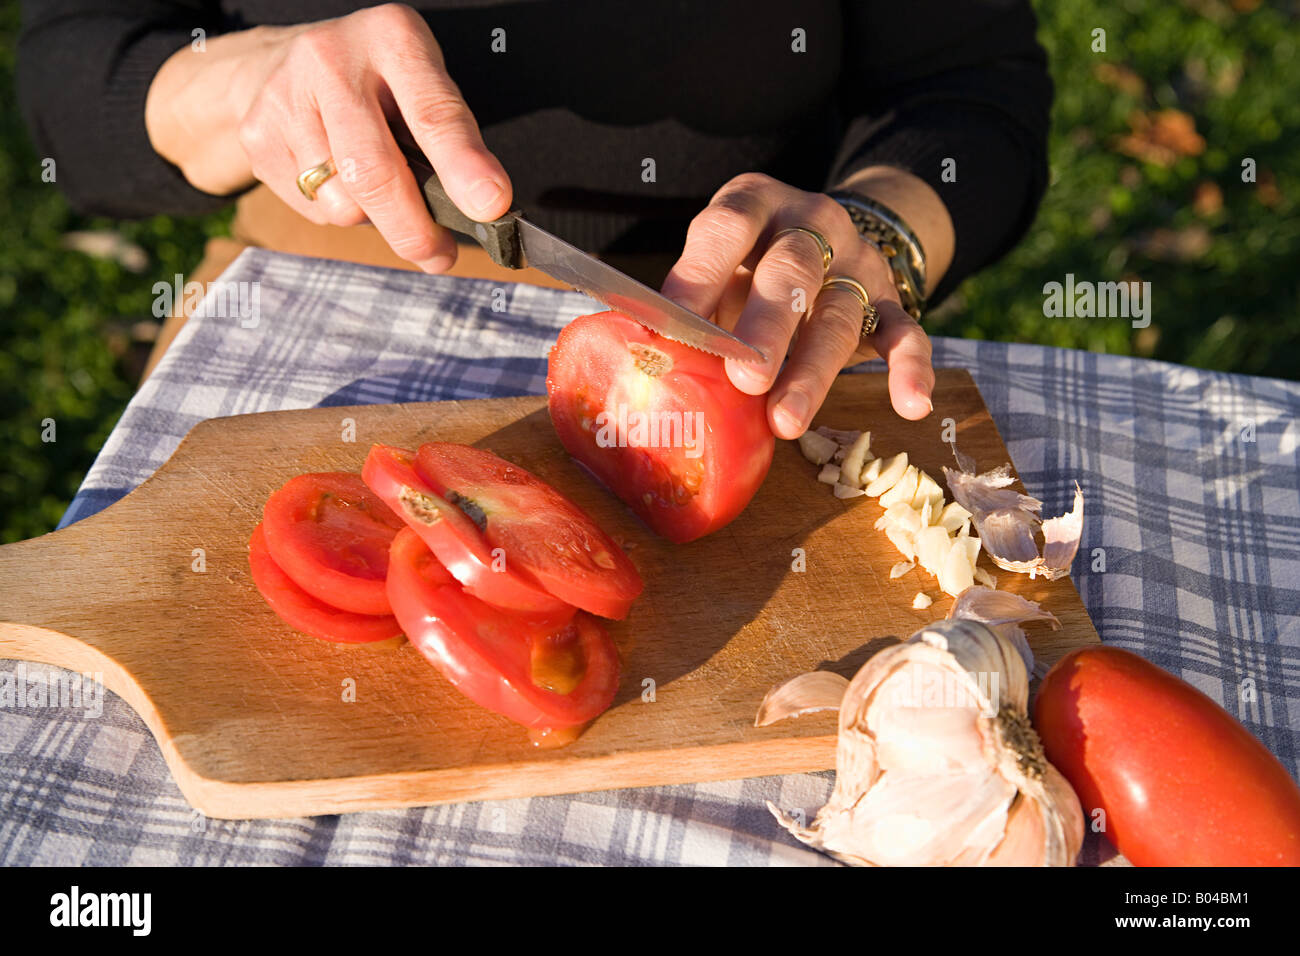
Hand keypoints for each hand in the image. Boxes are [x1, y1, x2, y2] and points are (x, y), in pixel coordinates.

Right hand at [148, 4, 509, 272]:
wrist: (280, 62)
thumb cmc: (374, 82)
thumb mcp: (421, 83)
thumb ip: (450, 138)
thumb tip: (481, 209)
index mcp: (392, 39)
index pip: (433, 113)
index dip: (463, 165)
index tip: (490, 205)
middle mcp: (332, 62)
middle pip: (375, 173)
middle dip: (414, 229)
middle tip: (440, 254)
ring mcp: (286, 98)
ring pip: (342, 202)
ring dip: (373, 218)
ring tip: (379, 190)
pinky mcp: (259, 137)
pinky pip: (314, 208)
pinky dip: (339, 211)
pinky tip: (339, 179)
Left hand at [660, 172, 934, 437]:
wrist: (823, 234)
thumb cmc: (744, 263)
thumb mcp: (715, 261)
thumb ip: (689, 299)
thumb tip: (639, 354)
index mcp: (753, 205)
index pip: (725, 230)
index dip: (698, 276)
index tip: (670, 327)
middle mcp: (810, 224)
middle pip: (792, 271)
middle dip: (767, 327)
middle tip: (745, 378)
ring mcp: (855, 262)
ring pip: (839, 314)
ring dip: (813, 371)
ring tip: (785, 422)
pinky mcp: (888, 299)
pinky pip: (905, 331)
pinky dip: (910, 368)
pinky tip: (912, 406)